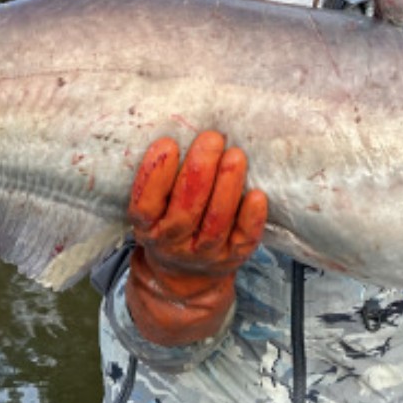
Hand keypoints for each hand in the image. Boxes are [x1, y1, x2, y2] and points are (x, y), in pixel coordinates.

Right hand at [126, 131, 267, 345]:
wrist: (184, 276)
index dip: (155, 174)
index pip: (145, 204)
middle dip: (199, 172)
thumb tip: (179, 126)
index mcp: (147, 227)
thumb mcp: (153, 207)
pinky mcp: (232, 256)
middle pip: (185, 211)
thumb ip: (160, 178)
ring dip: (226, 187)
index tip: (168, 142)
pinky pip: (243, 239)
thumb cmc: (169, 222)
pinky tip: (257, 195)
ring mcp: (204, 254)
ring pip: (215, 223)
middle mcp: (172, 243)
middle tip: (211, 139)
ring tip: (235, 155)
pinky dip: (251, 219)